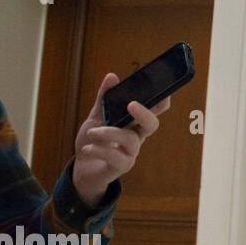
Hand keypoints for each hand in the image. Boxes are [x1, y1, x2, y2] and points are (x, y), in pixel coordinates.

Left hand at [71, 73, 170, 206]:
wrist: (82, 168)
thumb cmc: (93, 141)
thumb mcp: (96, 117)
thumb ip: (104, 98)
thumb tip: (112, 76)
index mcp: (134, 123)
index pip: (154, 111)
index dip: (162, 101)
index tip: (164, 91)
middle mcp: (137, 137)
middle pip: (152, 125)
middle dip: (144, 113)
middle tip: (131, 104)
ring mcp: (131, 152)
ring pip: (130, 139)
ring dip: (108, 133)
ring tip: (91, 133)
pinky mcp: (122, 166)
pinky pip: (114, 155)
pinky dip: (98, 149)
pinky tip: (87, 148)